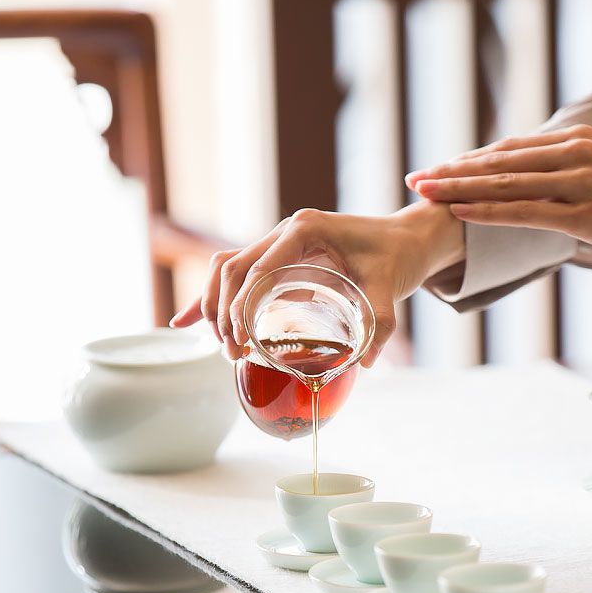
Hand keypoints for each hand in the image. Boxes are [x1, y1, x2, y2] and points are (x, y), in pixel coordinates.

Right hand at [168, 201, 463, 365]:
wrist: (405, 239)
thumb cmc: (396, 257)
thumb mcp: (390, 289)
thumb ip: (380, 323)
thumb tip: (367, 362)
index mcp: (306, 230)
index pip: (258, 267)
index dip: (242, 304)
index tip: (240, 340)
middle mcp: (286, 231)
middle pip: (234, 268)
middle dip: (225, 312)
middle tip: (233, 353)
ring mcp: (279, 241)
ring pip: (227, 269)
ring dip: (215, 305)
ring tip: (222, 345)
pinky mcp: (279, 256)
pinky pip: (237, 272)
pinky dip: (214, 297)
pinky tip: (186, 322)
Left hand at [406, 125, 591, 273]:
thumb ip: (581, 177)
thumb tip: (555, 193)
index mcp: (580, 140)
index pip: (513, 148)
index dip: (473, 159)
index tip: (441, 169)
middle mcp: (574, 153)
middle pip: (499, 160)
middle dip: (453, 170)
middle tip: (416, 178)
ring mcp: (579, 182)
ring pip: (505, 182)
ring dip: (460, 189)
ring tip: (425, 194)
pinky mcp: (584, 213)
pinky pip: (527, 211)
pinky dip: (490, 211)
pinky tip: (462, 213)